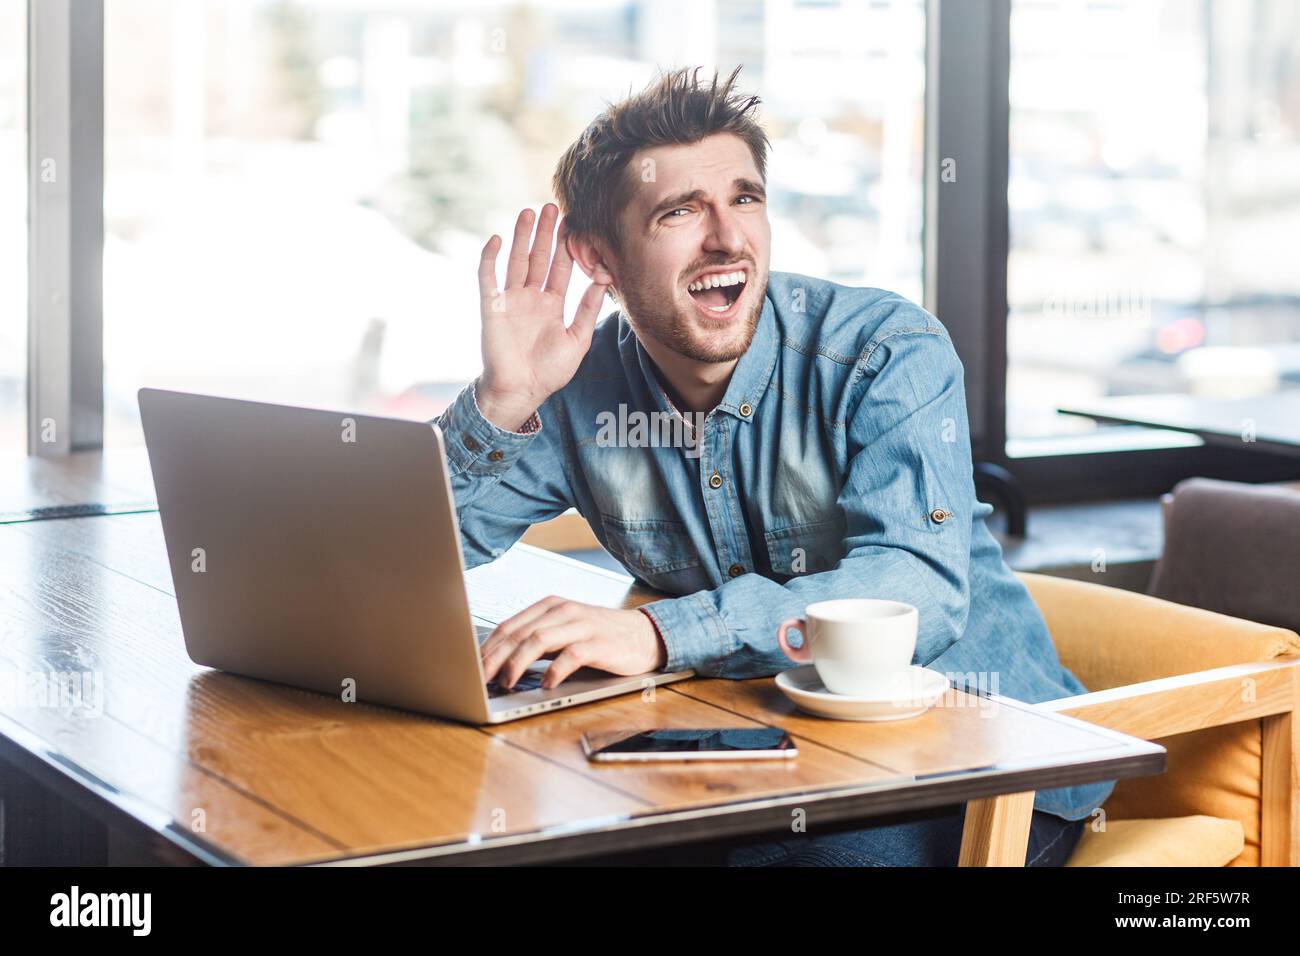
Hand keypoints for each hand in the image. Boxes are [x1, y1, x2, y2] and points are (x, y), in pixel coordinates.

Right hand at [476, 204, 609, 430]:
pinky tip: (498, 239)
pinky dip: (491, 258)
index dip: (566, 247)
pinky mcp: (492, 307)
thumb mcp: (577, 339)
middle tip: (553, 207)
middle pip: (538, 258)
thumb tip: (602, 279)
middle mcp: (531, 298)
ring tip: (529, 212)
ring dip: (522, 237)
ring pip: (517, 261)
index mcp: (551, 305)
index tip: (574, 224)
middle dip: (546, 233)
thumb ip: (588, 309)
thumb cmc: (549, 372)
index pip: (560, 268)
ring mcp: (510, 300)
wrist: (520, 391)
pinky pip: (488, 277)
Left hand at [480, 598, 666, 689]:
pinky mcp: (598, 643)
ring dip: (517, 664)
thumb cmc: (600, 636)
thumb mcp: (565, 630)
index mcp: (550, 606)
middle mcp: (563, 611)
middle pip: (518, 634)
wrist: (645, 635)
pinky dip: (554, 672)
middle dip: (494, 658)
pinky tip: (545, 685)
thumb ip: (537, 640)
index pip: (509, 626)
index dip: (487, 648)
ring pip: (538, 641)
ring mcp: (581, 626)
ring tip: (506, 683)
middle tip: (479, 680)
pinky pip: (570, 656)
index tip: (470, 668)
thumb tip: (499, 664)